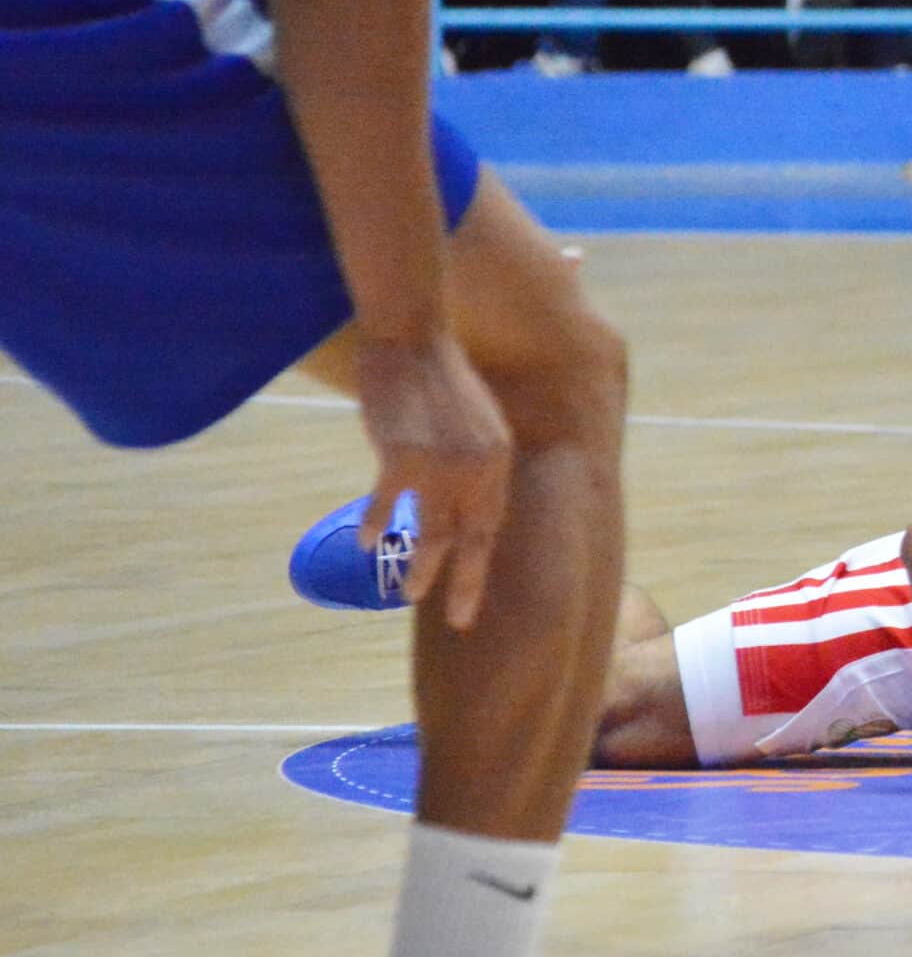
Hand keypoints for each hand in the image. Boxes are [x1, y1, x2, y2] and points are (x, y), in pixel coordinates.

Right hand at [351, 331, 511, 628]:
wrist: (410, 337)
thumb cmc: (437, 377)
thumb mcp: (475, 422)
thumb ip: (476, 461)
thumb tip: (463, 500)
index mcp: (499, 458)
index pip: (494, 521)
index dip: (484, 557)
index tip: (474, 586)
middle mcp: (479, 467)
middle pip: (474, 539)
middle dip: (467, 583)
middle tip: (462, 619)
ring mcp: (442, 465)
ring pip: (433, 533)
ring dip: (420, 567)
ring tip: (411, 595)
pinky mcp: (402, 458)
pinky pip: (385, 505)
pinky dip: (374, 524)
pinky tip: (366, 543)